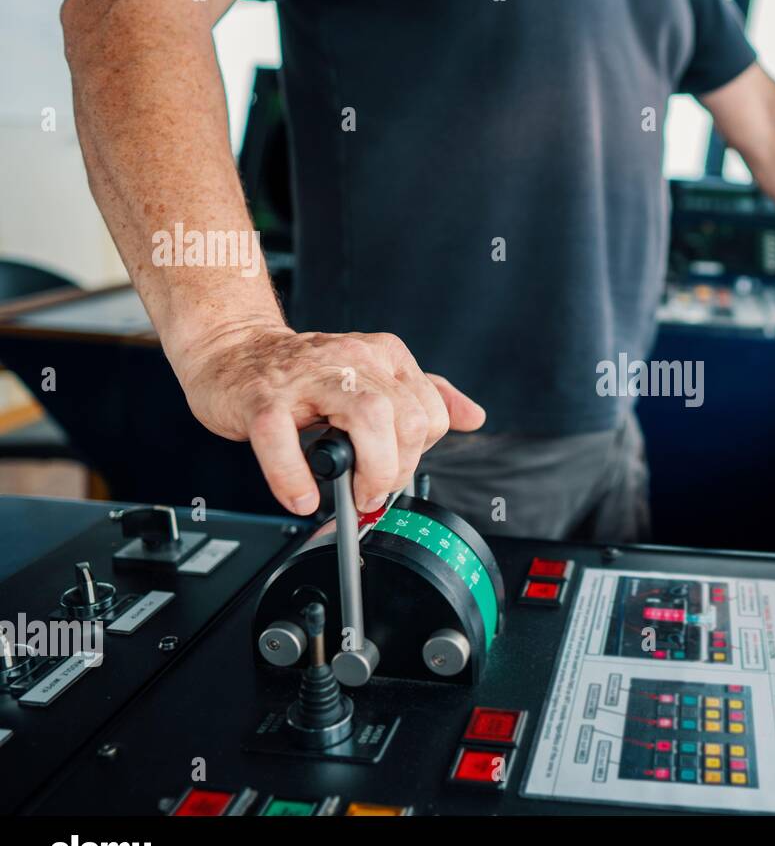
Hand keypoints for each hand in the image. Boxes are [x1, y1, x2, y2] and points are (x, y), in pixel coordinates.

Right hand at [173, 324, 485, 514]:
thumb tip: (472, 416)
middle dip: (398, 469)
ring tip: (352, 495)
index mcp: (383, 355)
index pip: (430, 412)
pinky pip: (284, 441)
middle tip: (373, 491)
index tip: (393, 469)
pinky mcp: (263, 400)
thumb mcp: (373, 374)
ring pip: (367, 418)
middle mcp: (351, 360)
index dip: (417, 453)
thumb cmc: (301, 371)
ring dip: (369, 471)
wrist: (233, 349)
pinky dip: (295, 477)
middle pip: (408, 419)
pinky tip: (302, 496)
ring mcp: (306, 379)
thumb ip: (426, 393)